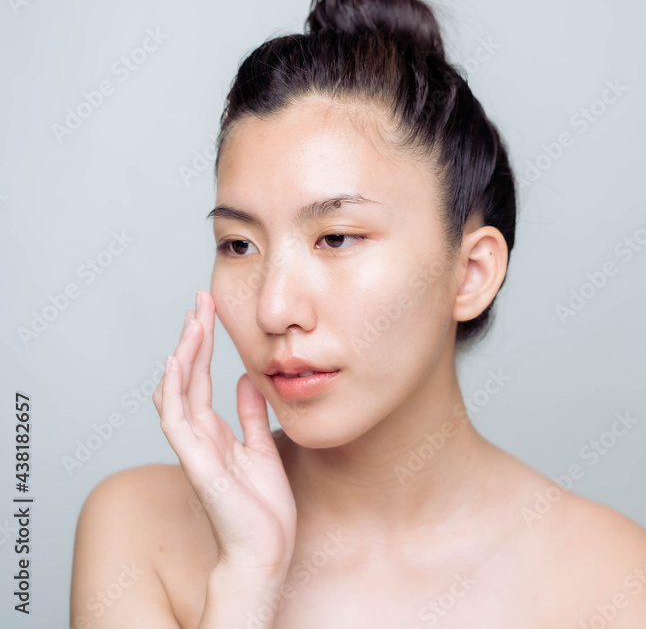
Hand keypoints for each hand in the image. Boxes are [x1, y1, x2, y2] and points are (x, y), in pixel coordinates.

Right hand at [152, 290, 296, 579]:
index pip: (202, 379)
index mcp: (214, 433)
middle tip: (199, 301)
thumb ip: (250, 416)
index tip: (208, 311)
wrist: (266, 549)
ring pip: (178, 393)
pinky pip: (178, 421)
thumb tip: (247, 381)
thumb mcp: (262, 448)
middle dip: (192, 338)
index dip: (203, 346)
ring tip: (192, 320)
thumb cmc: (263, 507)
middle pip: (188, 378)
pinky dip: (175, 391)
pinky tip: (178, 363)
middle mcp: (199, 437)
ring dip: (184, 355)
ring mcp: (194, 449)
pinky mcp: (198, 463)